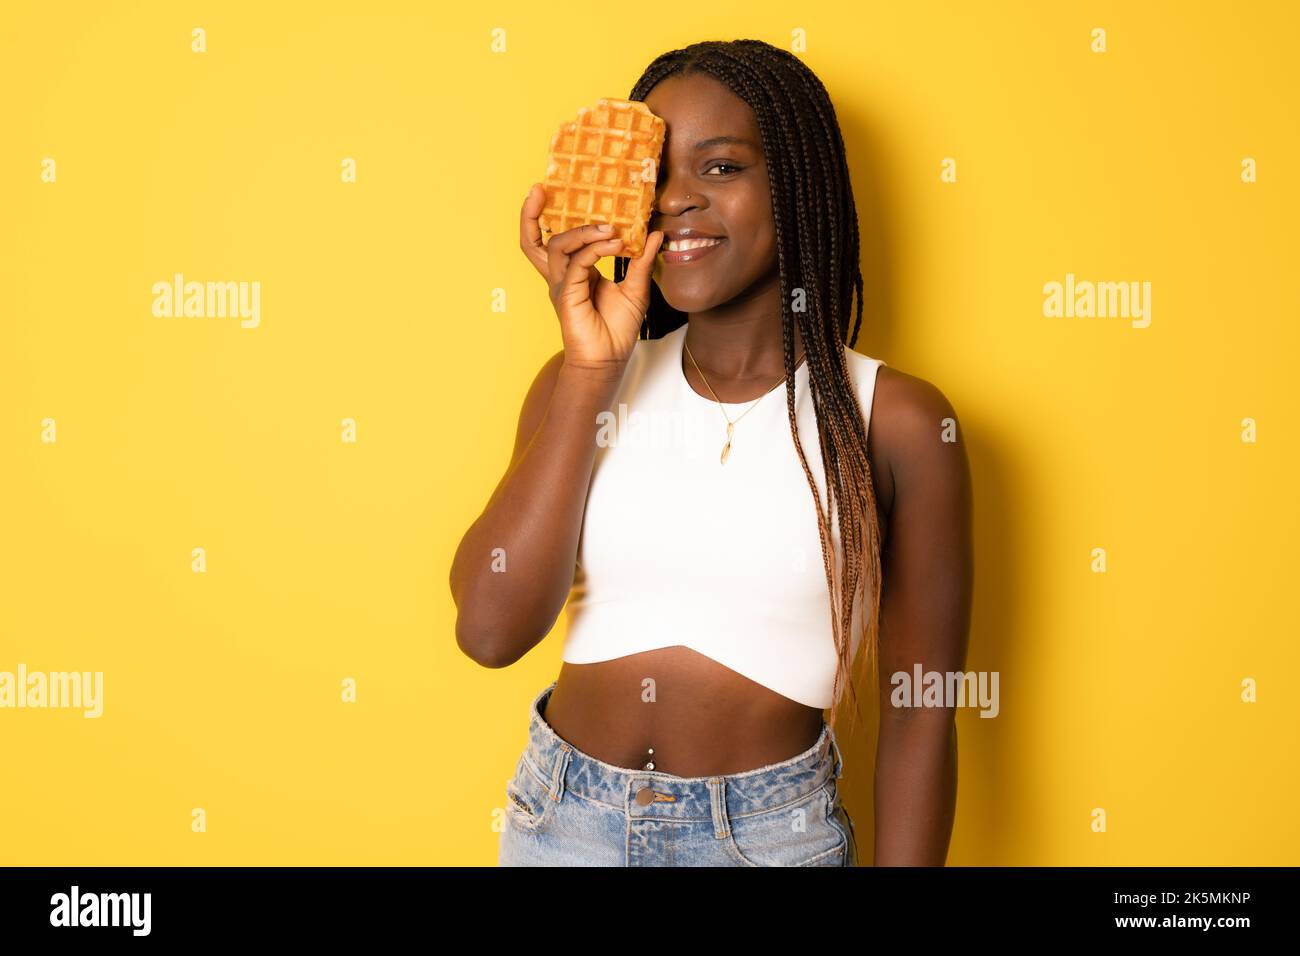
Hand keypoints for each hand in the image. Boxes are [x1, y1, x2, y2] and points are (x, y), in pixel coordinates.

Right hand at [519, 182, 663, 373]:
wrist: (609, 360)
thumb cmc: (617, 329)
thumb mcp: (636, 287)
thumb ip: (642, 259)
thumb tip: (655, 233)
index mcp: (575, 272)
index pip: (554, 239)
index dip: (545, 217)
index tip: (549, 191)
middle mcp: (563, 276)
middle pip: (535, 241)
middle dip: (532, 214)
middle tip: (541, 189)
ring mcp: (562, 285)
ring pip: (560, 245)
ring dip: (586, 231)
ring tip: (612, 229)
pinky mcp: (567, 294)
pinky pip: (577, 262)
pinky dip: (595, 249)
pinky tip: (615, 245)